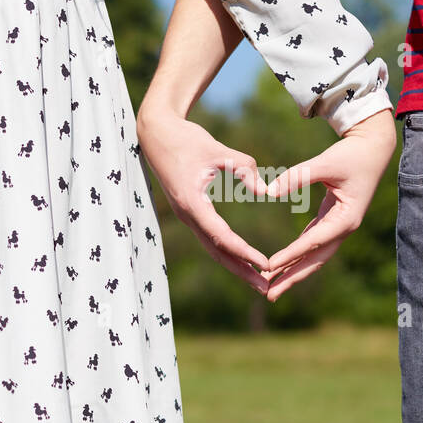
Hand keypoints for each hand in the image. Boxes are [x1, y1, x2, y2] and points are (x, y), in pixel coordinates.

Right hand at [136, 107, 270, 293]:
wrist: (156, 134)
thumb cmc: (185, 139)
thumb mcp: (217, 149)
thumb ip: (243, 167)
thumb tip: (265, 190)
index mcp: (193, 204)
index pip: (222, 237)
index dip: (245, 253)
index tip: (266, 264)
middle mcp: (188, 215)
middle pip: (218, 252)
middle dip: (242, 271)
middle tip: (266, 288)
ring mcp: (188, 216)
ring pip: (213, 248)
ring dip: (236, 266)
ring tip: (259, 280)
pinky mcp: (190, 211)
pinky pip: (210, 238)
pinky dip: (228, 251)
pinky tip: (242, 259)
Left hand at [263, 109, 396, 301]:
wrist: (373, 147)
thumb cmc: (352, 153)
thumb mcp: (326, 162)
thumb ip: (298, 176)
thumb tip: (269, 191)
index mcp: (346, 218)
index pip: (313, 241)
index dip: (291, 254)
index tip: (269, 266)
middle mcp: (344, 227)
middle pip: (315, 259)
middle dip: (292, 277)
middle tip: (269, 295)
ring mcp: (341, 225)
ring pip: (314, 254)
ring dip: (294, 269)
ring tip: (272, 284)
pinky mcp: (334, 218)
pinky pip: (314, 241)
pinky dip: (298, 253)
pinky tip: (283, 262)